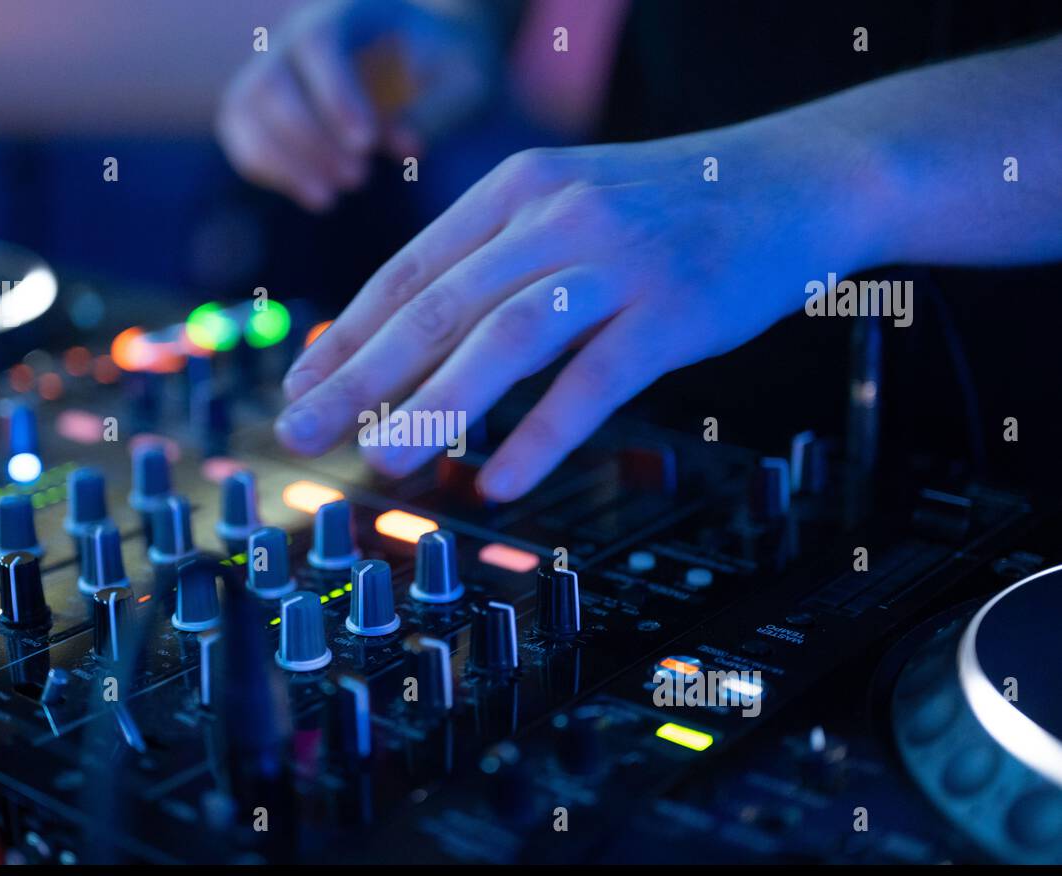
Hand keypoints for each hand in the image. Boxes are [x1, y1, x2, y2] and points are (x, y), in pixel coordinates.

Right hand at [215, 0, 495, 211]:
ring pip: (244, 110)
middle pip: (270, 82)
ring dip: (281, 161)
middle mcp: (296, 36)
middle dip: (308, 139)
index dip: (335, 95)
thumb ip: (438, 106)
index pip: (319, 44)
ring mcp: (272, 68)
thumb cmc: (449, 65)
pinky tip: (317, 196)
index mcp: (344, 14)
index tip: (368, 144)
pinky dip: (268, 169)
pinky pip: (242, 134)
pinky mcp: (262, 105)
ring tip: (330, 198)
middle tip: (357, 179)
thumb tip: (407, 146)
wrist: (425, 56)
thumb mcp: (463, 78)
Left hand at [275, 117, 891, 498]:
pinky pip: (595, 380)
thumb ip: (496, 265)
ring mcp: (618, 262)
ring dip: (435, 405)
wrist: (794, 177)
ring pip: (505, 338)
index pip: (410, 271)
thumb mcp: (570, 210)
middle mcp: (557, 218)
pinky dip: (542, 433)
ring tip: (385, 460)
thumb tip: (412, 346)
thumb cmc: (666, 210)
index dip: (348, 334)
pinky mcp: (674, 310)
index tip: (301, 384)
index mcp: (518, 192)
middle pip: (438, 306)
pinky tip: (499, 478)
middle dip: (358, 376)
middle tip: (300, 431)